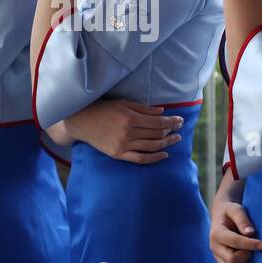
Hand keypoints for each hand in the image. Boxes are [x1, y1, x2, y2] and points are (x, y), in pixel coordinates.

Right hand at [63, 99, 183, 162]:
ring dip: (166, 143)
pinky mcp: (118, 154)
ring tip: (176, 139)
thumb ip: (143, 109)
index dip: (171, 121)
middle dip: (171, 131)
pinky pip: (140, 158)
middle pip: (156, 134)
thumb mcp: (123, 103)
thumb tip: (162, 112)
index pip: (157, 122)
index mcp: (130, 118)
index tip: (180, 120)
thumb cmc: (102, 109)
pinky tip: (164, 154)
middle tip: (180, 128)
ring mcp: (123, 146)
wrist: (81, 122)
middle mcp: (128, 134)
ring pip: (151, 146)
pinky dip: (154, 158)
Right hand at [209, 192, 261, 262]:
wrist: (221, 216)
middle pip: (232, 261)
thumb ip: (243, 220)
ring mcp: (217, 257)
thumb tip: (251, 233)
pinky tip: (246, 259)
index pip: (235, 242)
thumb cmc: (231, 212)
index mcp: (217, 233)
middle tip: (254, 247)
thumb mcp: (236, 209)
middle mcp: (214, 248)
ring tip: (249, 252)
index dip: (251, 245)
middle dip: (247, 255)